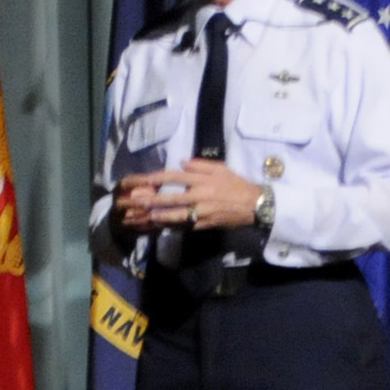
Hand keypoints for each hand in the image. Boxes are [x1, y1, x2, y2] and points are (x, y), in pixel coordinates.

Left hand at [116, 158, 264, 231]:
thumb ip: (200, 165)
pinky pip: (186, 226)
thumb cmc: (236, 184)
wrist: (253, 204)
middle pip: (172, 198)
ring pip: (176, 216)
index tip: (146, 179)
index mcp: (203, 181)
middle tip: (137, 201)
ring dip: (160, 216)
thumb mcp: (220, 168)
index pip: (176, 177)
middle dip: (153, 200)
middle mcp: (200, 196)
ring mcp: (202, 212)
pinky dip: (173, 227)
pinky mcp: (205, 224)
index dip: (159, 178)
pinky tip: (161, 226)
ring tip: (146, 216)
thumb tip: (181, 163)